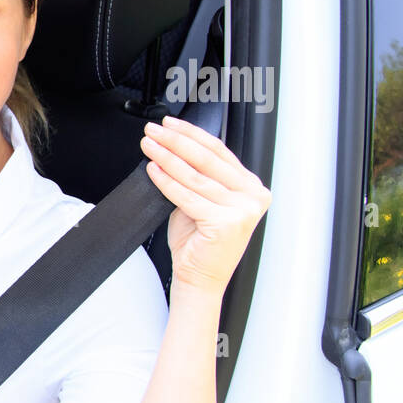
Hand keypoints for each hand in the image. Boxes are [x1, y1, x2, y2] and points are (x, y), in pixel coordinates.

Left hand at [140, 114, 271, 294]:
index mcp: (252, 188)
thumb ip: (199, 177)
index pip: (219, 152)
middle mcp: (253, 197)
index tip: (170, 124)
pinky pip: (187, 195)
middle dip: (176, 141)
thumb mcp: (203, 202)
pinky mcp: (225, 222)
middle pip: (207, 159)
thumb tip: (175, 148)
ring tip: (149, 145)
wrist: (200, 278)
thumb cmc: (199, 242)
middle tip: (154, 130)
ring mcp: (242, 210)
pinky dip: (166, 180)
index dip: (192, 135)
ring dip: (167, 157)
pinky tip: (153, 169)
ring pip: (195, 176)